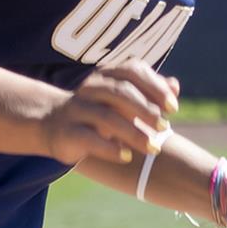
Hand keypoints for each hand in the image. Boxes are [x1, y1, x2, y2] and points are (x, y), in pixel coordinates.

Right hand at [35, 61, 177, 165]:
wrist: (51, 123)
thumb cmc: (96, 110)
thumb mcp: (122, 98)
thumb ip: (148, 91)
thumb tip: (175, 85)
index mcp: (106, 75)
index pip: (132, 71)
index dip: (155, 87)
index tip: (173, 107)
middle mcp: (91, 88)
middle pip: (121, 92)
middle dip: (147, 110)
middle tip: (165, 128)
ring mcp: (77, 109)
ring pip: (107, 116)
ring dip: (134, 132)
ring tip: (153, 148)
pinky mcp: (67, 132)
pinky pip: (90, 138)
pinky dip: (110, 148)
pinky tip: (126, 157)